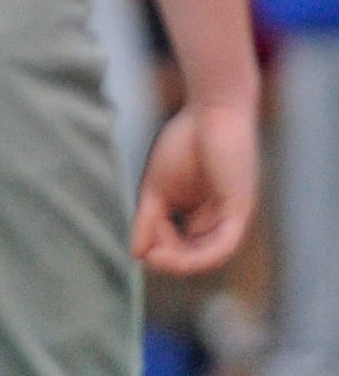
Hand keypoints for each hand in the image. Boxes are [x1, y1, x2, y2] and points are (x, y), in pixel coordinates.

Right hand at [132, 95, 257, 277]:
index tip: (139, 241)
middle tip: (146, 253)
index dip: (157, 248)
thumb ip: (148, 220)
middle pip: (193, 254)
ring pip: (208, 256)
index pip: (179, 244)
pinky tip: (175, 256)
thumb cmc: (185, 141)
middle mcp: (217, 217)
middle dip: (167, 260)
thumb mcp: (156, 189)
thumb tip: (136, 253)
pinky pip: (223, 246)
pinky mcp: (239, 209)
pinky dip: (199, 258)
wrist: (211, 111)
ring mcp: (230, 215)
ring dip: (180, 264)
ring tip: (156, 258)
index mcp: (200, 212)